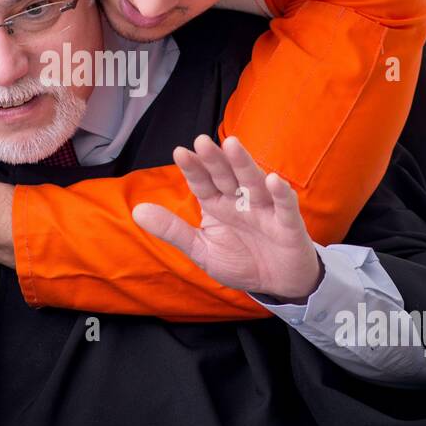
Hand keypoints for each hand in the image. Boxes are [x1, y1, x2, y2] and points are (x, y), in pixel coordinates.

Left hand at [132, 134, 322, 299]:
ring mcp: (265, 210)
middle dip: (215, 159)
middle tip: (202, 141)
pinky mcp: (288, 224)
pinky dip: (280, 194)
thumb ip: (172, 230)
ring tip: (232, 145)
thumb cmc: (241, 261)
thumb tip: (137, 211)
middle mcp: (240, 201)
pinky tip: (273, 181)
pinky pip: (285, 207)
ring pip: (253, 183)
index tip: (180, 152)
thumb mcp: (201, 250)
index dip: (193, 168)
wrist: (278, 284)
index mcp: (217, 204)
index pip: (202, 182)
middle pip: (226, 175)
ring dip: (243, 164)